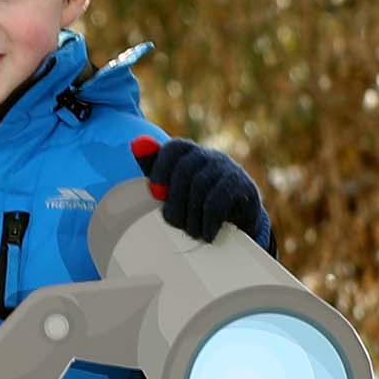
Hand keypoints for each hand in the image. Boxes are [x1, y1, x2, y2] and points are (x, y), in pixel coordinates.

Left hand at [130, 135, 270, 248]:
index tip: (155, 193)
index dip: (160, 168)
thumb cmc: (196, 201)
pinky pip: (219, 199)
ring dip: (192, 214)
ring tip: (192, 232)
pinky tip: (207, 234)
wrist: (239, 219)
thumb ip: (153, 167)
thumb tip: (135, 144)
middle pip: (184, 170)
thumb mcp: (172, 187)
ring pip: (200, 186)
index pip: (172, 149)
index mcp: (189, 153)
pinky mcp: (242, 186)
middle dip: (175, 199)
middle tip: (173, 221)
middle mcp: (209, 156)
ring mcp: (227, 169)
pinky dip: (209, 220)